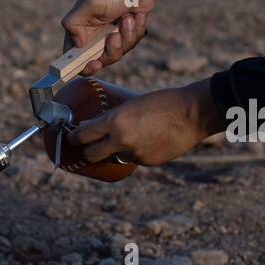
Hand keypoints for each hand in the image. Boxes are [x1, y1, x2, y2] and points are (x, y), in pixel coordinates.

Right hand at [60, 0, 173, 74]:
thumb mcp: (90, 3)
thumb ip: (73, 23)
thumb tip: (75, 45)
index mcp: (79, 28)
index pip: (73, 56)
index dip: (81, 65)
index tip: (95, 63)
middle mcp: (92, 34)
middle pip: (99, 59)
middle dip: (111, 50)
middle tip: (115, 36)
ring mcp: (110, 35)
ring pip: (117, 53)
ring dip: (126, 36)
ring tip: (128, 18)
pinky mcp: (126, 33)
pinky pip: (131, 44)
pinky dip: (136, 31)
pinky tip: (137, 16)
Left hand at [66, 79, 221, 166]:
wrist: (193, 113)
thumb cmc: (164, 102)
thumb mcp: (132, 104)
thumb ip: (115, 118)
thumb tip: (96, 126)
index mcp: (115, 121)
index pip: (82, 135)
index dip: (73, 137)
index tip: (72, 137)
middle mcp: (121, 140)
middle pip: (91, 155)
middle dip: (88, 152)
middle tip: (90, 146)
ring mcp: (134, 153)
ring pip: (115, 157)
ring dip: (117, 151)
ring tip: (131, 137)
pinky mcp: (147, 162)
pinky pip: (134, 159)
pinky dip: (137, 152)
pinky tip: (149, 140)